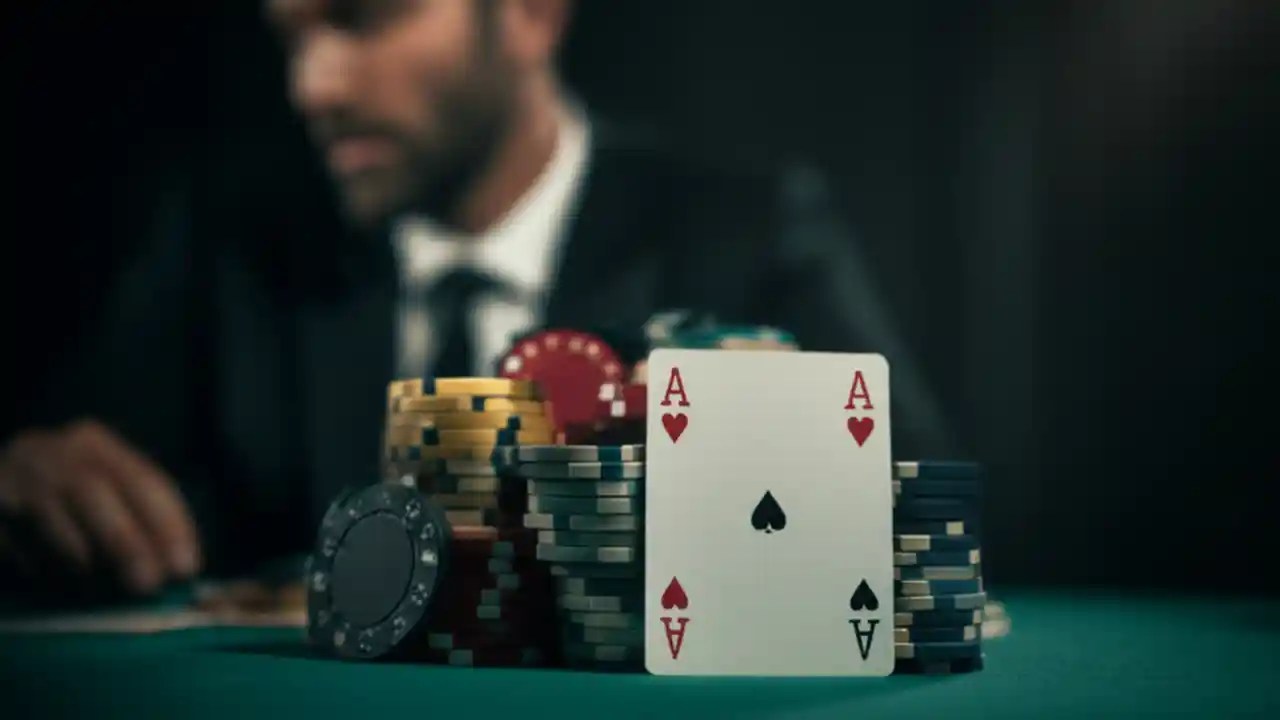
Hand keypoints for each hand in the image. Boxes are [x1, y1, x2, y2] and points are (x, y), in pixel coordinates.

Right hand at [0, 419, 200, 594]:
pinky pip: (21, 545)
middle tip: (147, 585)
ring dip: (86, 563)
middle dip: (127, 543)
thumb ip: (141, 514)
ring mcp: (13, 478)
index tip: (185, 566)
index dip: (168, 523)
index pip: (142, 478)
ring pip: (53, 522)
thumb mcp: (105, 485)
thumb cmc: (66, 491)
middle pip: (95, 494)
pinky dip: (47, 569)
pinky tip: (66, 587)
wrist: (0, 478)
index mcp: (95, 443)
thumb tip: (179, 565)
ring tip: (107, 592)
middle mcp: (53, 451)